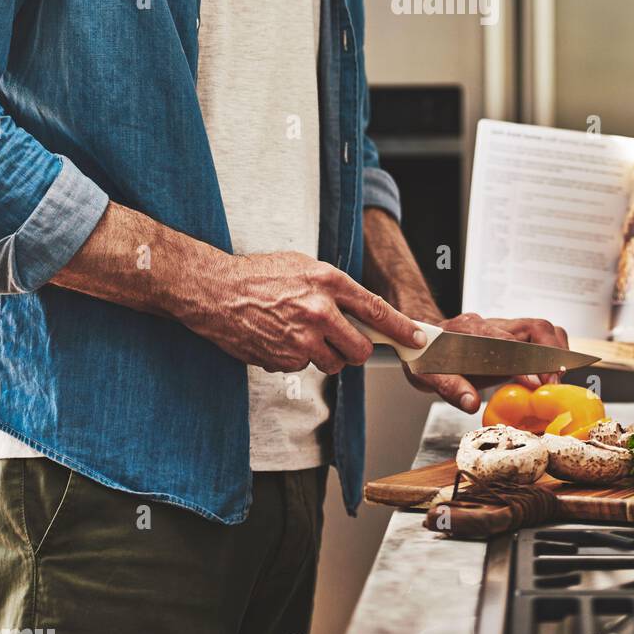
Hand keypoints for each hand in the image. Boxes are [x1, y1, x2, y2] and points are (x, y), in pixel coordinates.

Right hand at [183, 251, 426, 374]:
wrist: (216, 292)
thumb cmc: (258, 276)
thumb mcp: (303, 266)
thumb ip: (334, 287)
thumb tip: (360, 308)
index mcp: (328, 282)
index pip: (377, 309)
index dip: (402, 328)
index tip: (417, 339)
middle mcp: (320, 311)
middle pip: (359, 349)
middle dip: (355, 351)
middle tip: (343, 344)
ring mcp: (302, 339)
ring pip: (333, 364)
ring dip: (324, 356)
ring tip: (300, 335)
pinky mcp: (284, 359)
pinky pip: (303, 367)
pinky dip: (295, 358)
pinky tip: (279, 339)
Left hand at [401, 312, 569, 414]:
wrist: (419, 335)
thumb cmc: (425, 356)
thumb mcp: (427, 376)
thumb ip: (450, 387)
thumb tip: (471, 403)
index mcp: (470, 333)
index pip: (507, 344)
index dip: (525, 363)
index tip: (538, 384)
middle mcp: (490, 324)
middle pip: (534, 326)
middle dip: (552, 352)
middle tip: (554, 383)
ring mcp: (501, 326)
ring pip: (540, 327)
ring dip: (555, 350)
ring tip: (558, 377)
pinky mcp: (508, 333)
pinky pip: (537, 335)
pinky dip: (550, 351)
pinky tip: (550, 371)